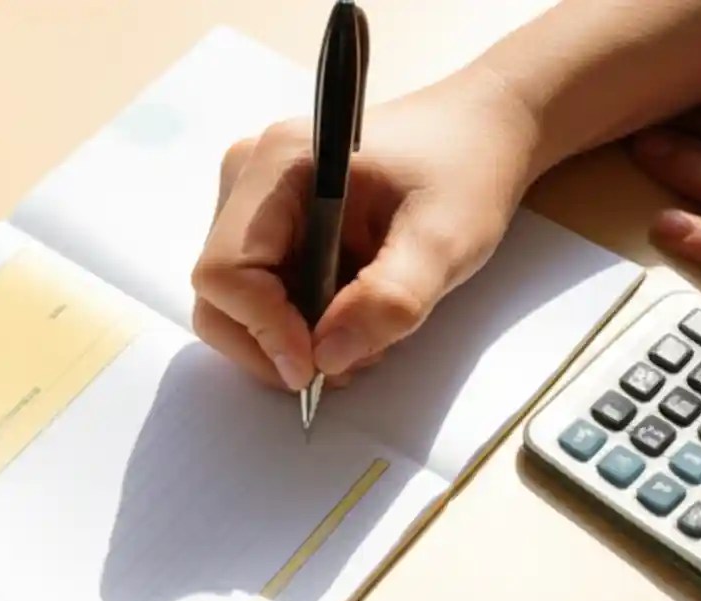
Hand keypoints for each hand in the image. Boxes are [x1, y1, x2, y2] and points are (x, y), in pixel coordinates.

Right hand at [190, 68, 541, 390]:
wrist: (482, 132)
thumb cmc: (465, 168)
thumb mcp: (446, 239)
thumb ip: (389, 300)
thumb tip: (328, 358)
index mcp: (279, 162)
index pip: (226, 270)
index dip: (262, 329)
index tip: (315, 367)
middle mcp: (248, 177)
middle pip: (218, 293)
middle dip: (272, 344)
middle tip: (341, 366)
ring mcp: (254, 202)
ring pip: (234, 302)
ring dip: (288, 341)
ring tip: (359, 341)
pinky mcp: (270, 225)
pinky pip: (258, 295)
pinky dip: (296, 325)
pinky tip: (349, 319)